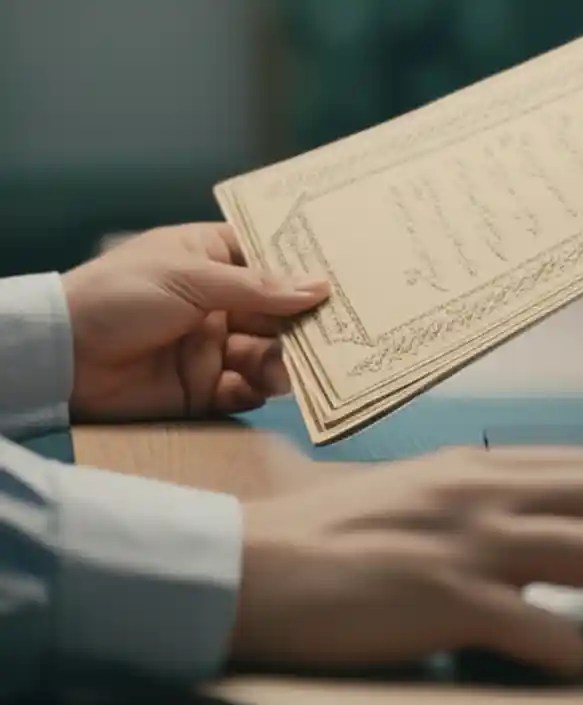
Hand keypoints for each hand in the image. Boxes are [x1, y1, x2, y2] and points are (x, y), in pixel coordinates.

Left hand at [61, 223, 329, 420]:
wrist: (60, 356)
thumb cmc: (118, 295)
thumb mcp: (190, 277)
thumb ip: (257, 286)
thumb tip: (319, 286)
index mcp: (211, 260)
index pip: (270, 260)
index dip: (305, 269)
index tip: (345, 279)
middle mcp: (219, 303)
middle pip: (278, 312)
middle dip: (304, 323)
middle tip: (335, 335)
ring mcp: (213, 346)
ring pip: (268, 353)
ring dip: (283, 361)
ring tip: (286, 370)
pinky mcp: (205, 388)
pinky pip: (247, 389)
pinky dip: (261, 389)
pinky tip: (267, 387)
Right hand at [231, 447, 582, 677]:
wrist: (244, 565)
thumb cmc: (329, 539)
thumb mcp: (424, 499)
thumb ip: (492, 509)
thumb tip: (561, 539)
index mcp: (487, 467)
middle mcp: (488, 493)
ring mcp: (466, 542)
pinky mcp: (437, 597)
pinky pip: (534, 622)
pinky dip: (571, 648)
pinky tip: (574, 663)